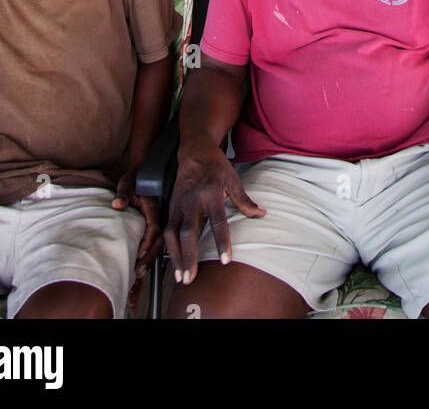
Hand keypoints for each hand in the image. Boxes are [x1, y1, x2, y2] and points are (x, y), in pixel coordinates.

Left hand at [112, 167, 162, 314]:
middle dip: (149, 258)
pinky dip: (152, 252)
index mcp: (154, 204)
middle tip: (138, 272)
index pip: (154, 227)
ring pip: (160, 242)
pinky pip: (158, 239)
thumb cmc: (136, 175)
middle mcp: (161, 213)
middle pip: (159, 240)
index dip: (147, 243)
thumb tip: (117, 204)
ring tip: (140, 273)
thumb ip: (122, 192)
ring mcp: (161, 217)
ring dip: (151, 258)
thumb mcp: (127, 181)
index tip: (139, 255)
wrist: (145, 167)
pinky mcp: (159, 220)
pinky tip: (144, 262)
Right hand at [164, 144, 265, 286]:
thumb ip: (244, 200)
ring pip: (172, 234)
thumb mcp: (233, 179)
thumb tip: (260, 214)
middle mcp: (192, 200)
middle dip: (189, 257)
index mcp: (211, 192)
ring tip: (181, 277)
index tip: (225, 260)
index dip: (222, 241)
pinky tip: (175, 262)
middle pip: (189, 232)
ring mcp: (178, 204)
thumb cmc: (215, 166)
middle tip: (192, 278)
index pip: (218, 221)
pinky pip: (168, 230)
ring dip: (176, 257)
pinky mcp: (171, 206)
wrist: (194, 151)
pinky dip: (169, 248)